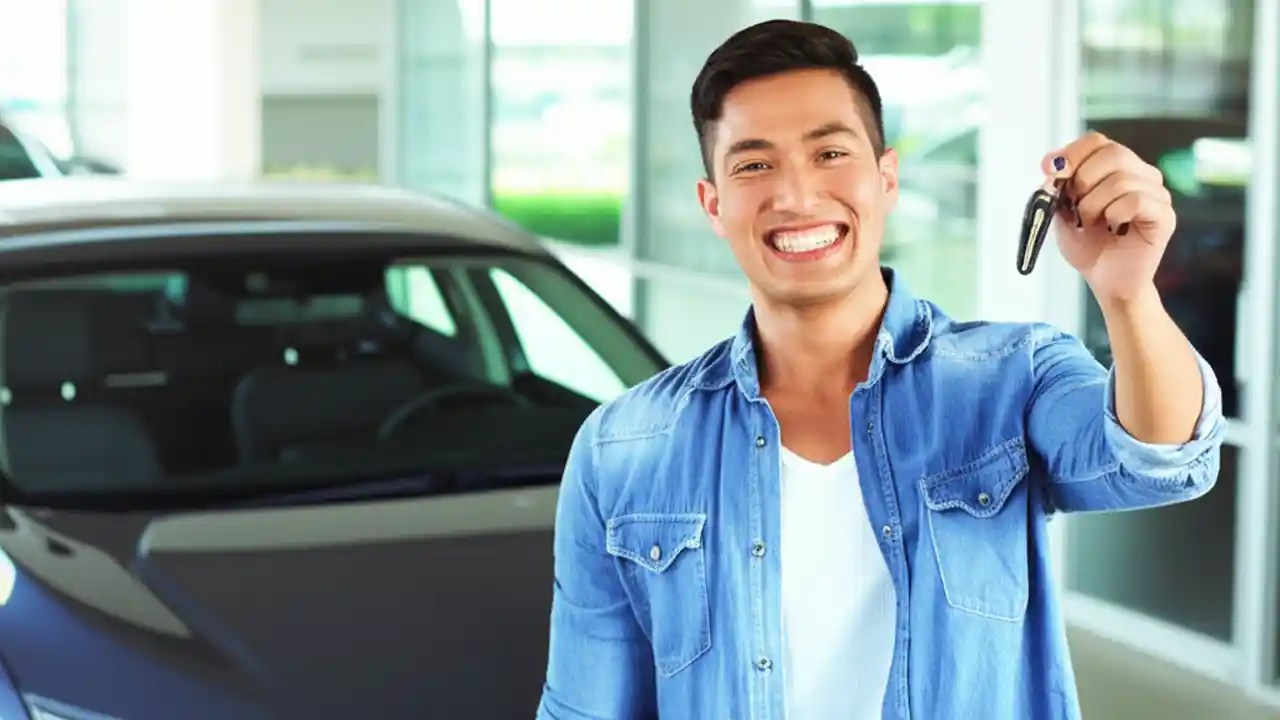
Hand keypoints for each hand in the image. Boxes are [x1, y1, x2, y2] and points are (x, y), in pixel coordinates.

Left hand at [1042, 131, 1175, 303]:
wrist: (1106, 281)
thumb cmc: (1088, 246)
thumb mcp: (1061, 213)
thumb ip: (1058, 188)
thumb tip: (1053, 166)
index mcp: (1115, 168)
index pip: (1097, 141)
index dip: (1071, 153)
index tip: (1049, 170)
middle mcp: (1140, 174)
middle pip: (1112, 153)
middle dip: (1083, 179)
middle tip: (1075, 206)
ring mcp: (1156, 193)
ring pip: (1121, 180)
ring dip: (1094, 205)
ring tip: (1091, 224)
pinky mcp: (1164, 215)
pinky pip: (1137, 201)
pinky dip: (1115, 214)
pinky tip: (1113, 226)